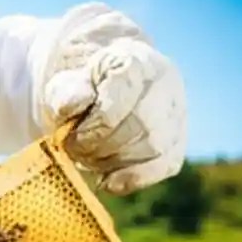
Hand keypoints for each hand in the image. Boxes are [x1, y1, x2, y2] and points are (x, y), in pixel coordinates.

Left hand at [42, 19, 187, 195]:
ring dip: (113, 161)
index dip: (90, 128)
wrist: (98, 89)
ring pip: (153, 148)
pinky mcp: (176, 141)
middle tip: (76, 149)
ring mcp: (176, 112)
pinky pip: (163, 166)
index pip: (118, 104)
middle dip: (100, 146)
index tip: (68, 134)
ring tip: (89, 156)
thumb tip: (73, 104)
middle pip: (139, 127)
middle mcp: (165, 84)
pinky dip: (132, 178)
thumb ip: (65, 92)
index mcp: (136, 62)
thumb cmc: (80, 88)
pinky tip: (108, 180)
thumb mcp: (64, 83)